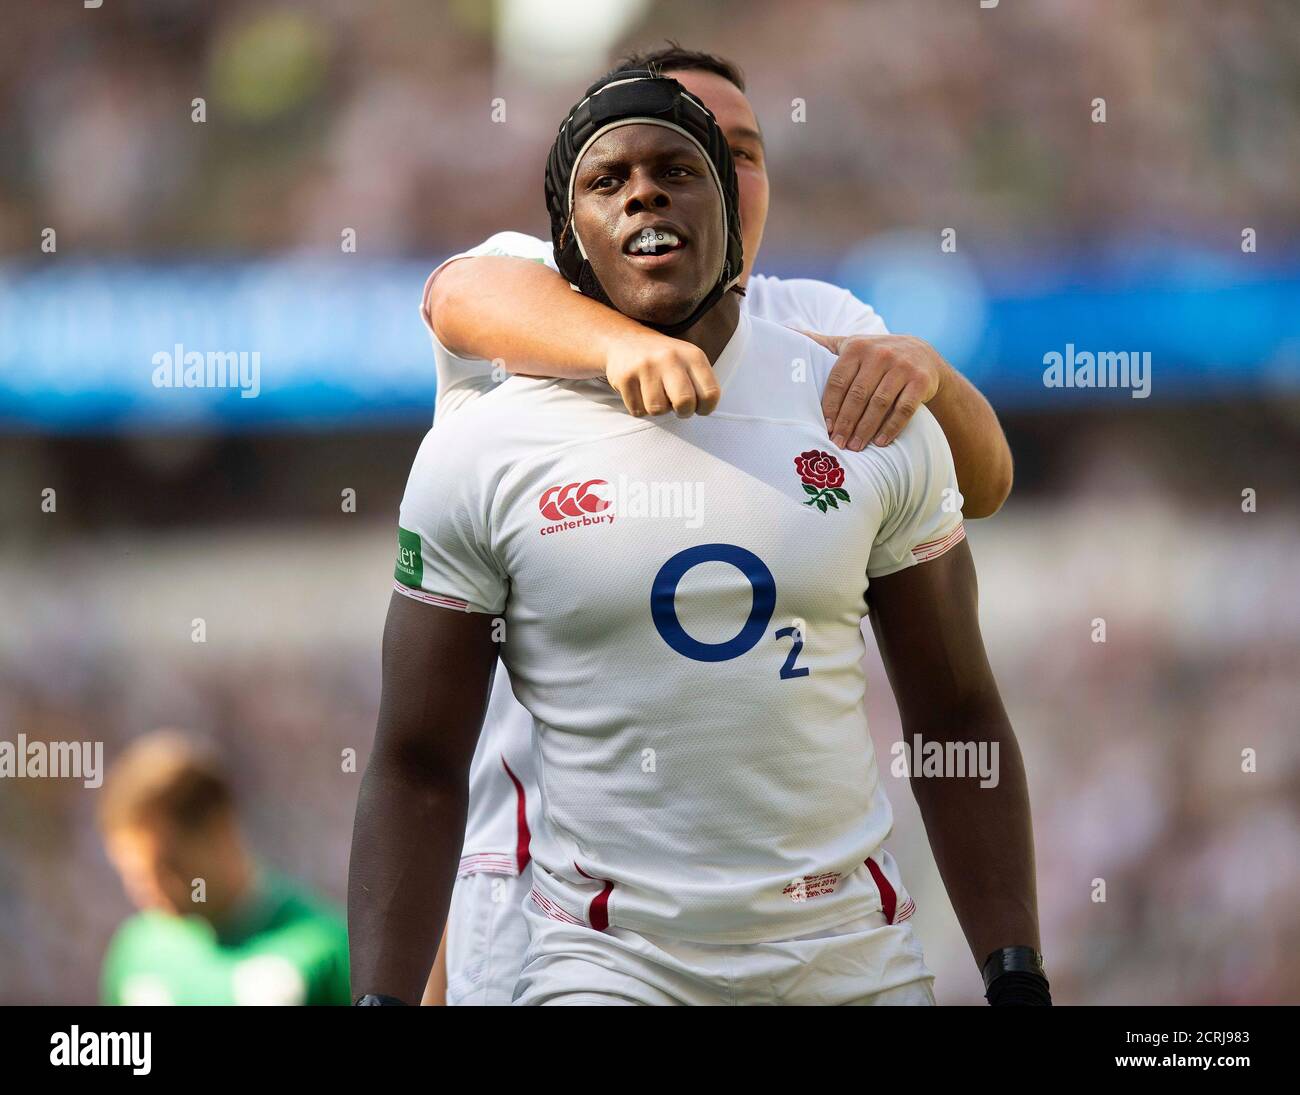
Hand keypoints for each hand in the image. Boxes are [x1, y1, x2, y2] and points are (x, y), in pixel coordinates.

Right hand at [603, 332, 720, 417]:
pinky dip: (640, 408)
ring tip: (656, 395)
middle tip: (678, 407)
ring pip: (658, 409)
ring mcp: (646, 366)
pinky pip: (637, 410)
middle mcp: (670, 358)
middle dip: (683, 412)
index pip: (710, 393)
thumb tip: (704, 409)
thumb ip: (701, 383)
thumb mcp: (688, 361)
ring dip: (658, 409)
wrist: (625, 340)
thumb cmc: (663, 359)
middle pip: (685, 402)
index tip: (698, 407)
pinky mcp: (626, 377)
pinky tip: (640, 393)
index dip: (706, 408)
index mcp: (693, 355)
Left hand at [800, 331, 947, 450]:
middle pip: (857, 395)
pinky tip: (880, 442)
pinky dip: (891, 427)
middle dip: (846, 422)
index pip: (839, 381)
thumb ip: (822, 343)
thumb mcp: (851, 344)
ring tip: (855, 447)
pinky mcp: (920, 381)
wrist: (923, 354)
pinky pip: (904, 409)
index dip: (831, 406)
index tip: (825, 427)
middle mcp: (880, 354)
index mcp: (857, 347)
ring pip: (879, 403)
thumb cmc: (876, 354)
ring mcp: (902, 367)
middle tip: (838, 444)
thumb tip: (786, 331)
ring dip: (865, 429)